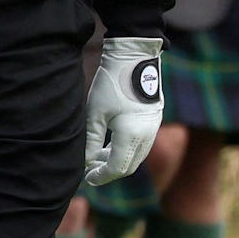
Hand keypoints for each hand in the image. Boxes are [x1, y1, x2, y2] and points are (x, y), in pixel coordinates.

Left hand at [83, 35, 165, 185]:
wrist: (134, 58)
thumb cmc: (111, 84)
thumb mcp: (95, 114)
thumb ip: (90, 141)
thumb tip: (85, 161)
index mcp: (132, 136)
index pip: (117, 168)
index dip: (101, 176)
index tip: (86, 179)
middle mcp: (147, 135)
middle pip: (128, 165)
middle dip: (108, 171)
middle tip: (89, 171)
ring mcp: (153, 128)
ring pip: (135, 155)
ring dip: (116, 160)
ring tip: (95, 157)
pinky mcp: (153, 120)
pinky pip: (140, 144)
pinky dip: (124, 149)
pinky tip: (108, 144)